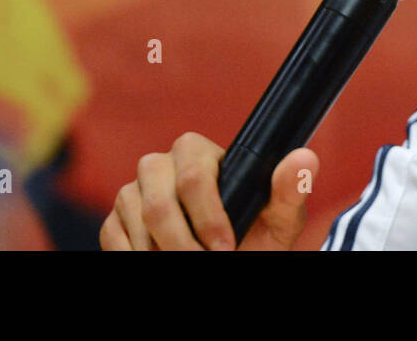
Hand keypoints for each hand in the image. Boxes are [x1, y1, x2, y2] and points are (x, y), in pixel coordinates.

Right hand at [101, 132, 319, 250]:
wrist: (228, 256)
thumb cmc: (254, 235)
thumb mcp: (278, 218)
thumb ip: (289, 189)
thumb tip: (304, 158)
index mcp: (197, 153)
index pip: (193, 177)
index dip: (208, 218)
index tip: (226, 248)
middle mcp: (161, 164)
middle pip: (158, 201)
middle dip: (182, 242)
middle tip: (203, 264)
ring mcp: (133, 190)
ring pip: (135, 219)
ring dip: (159, 251)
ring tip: (185, 263)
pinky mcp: (116, 217)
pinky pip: (112, 235)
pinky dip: (133, 255)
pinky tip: (158, 261)